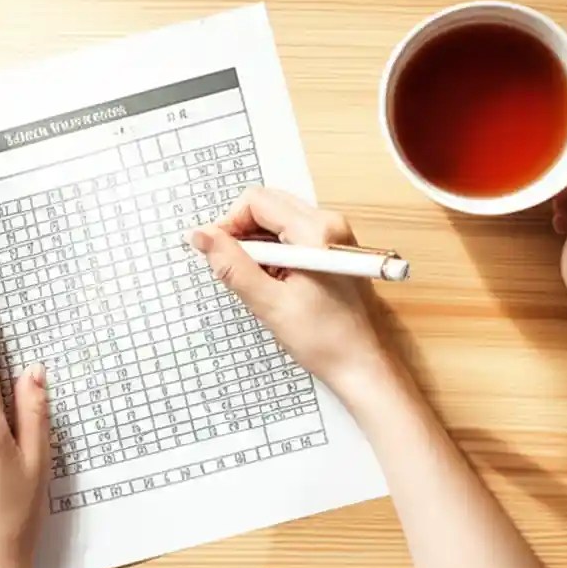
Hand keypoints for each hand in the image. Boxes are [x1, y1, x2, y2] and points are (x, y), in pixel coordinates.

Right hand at [186, 187, 390, 398]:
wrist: (365, 367)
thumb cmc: (328, 341)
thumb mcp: (270, 304)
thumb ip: (232, 266)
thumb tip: (201, 237)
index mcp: (317, 232)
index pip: (256, 200)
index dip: (228, 223)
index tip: (217, 252)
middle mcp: (330, 224)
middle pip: (268, 205)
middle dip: (242, 232)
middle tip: (234, 269)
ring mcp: (334, 236)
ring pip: (278, 221)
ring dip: (258, 245)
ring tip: (260, 283)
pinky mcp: (333, 250)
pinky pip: (292, 236)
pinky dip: (275, 254)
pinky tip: (276, 284)